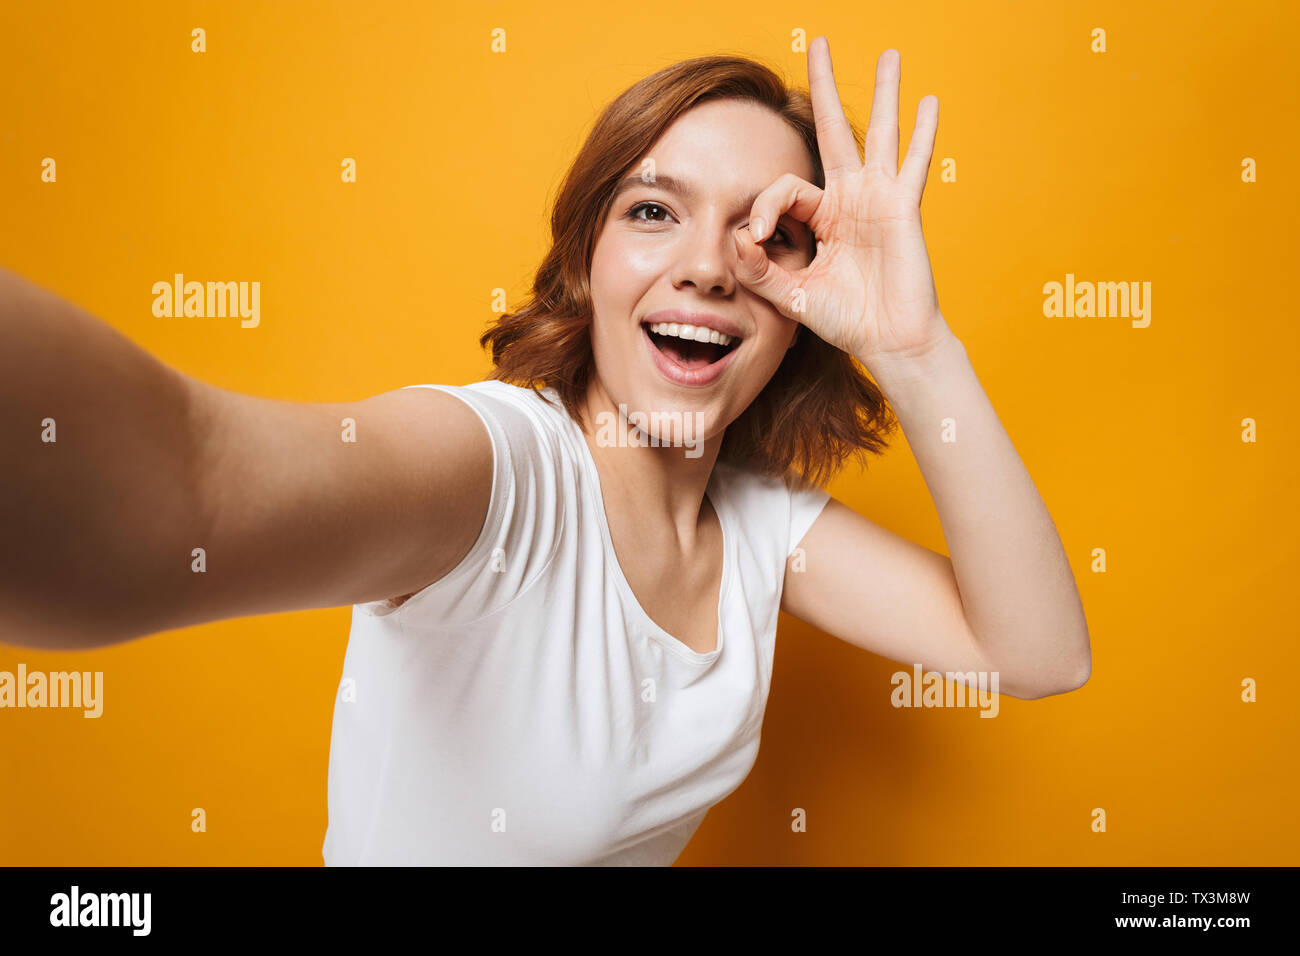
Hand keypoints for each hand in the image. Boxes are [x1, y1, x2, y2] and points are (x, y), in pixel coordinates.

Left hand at [733, 39, 950, 365]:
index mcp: (822, 218)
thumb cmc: (847, 321)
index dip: (764, 209)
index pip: (784, 190)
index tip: (758, 240)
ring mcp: (879, 199)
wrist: (888, 342)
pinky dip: (922, 134)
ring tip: (890, 54)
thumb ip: (760, 270)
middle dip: (823, 88)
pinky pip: (913, 164)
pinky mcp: (903, 209)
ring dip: (884, 93)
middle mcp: (851, 200)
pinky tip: (927, 102)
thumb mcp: (790, 295)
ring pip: (878, 135)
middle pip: (834, 131)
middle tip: (818, 43)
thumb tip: (736, 238)